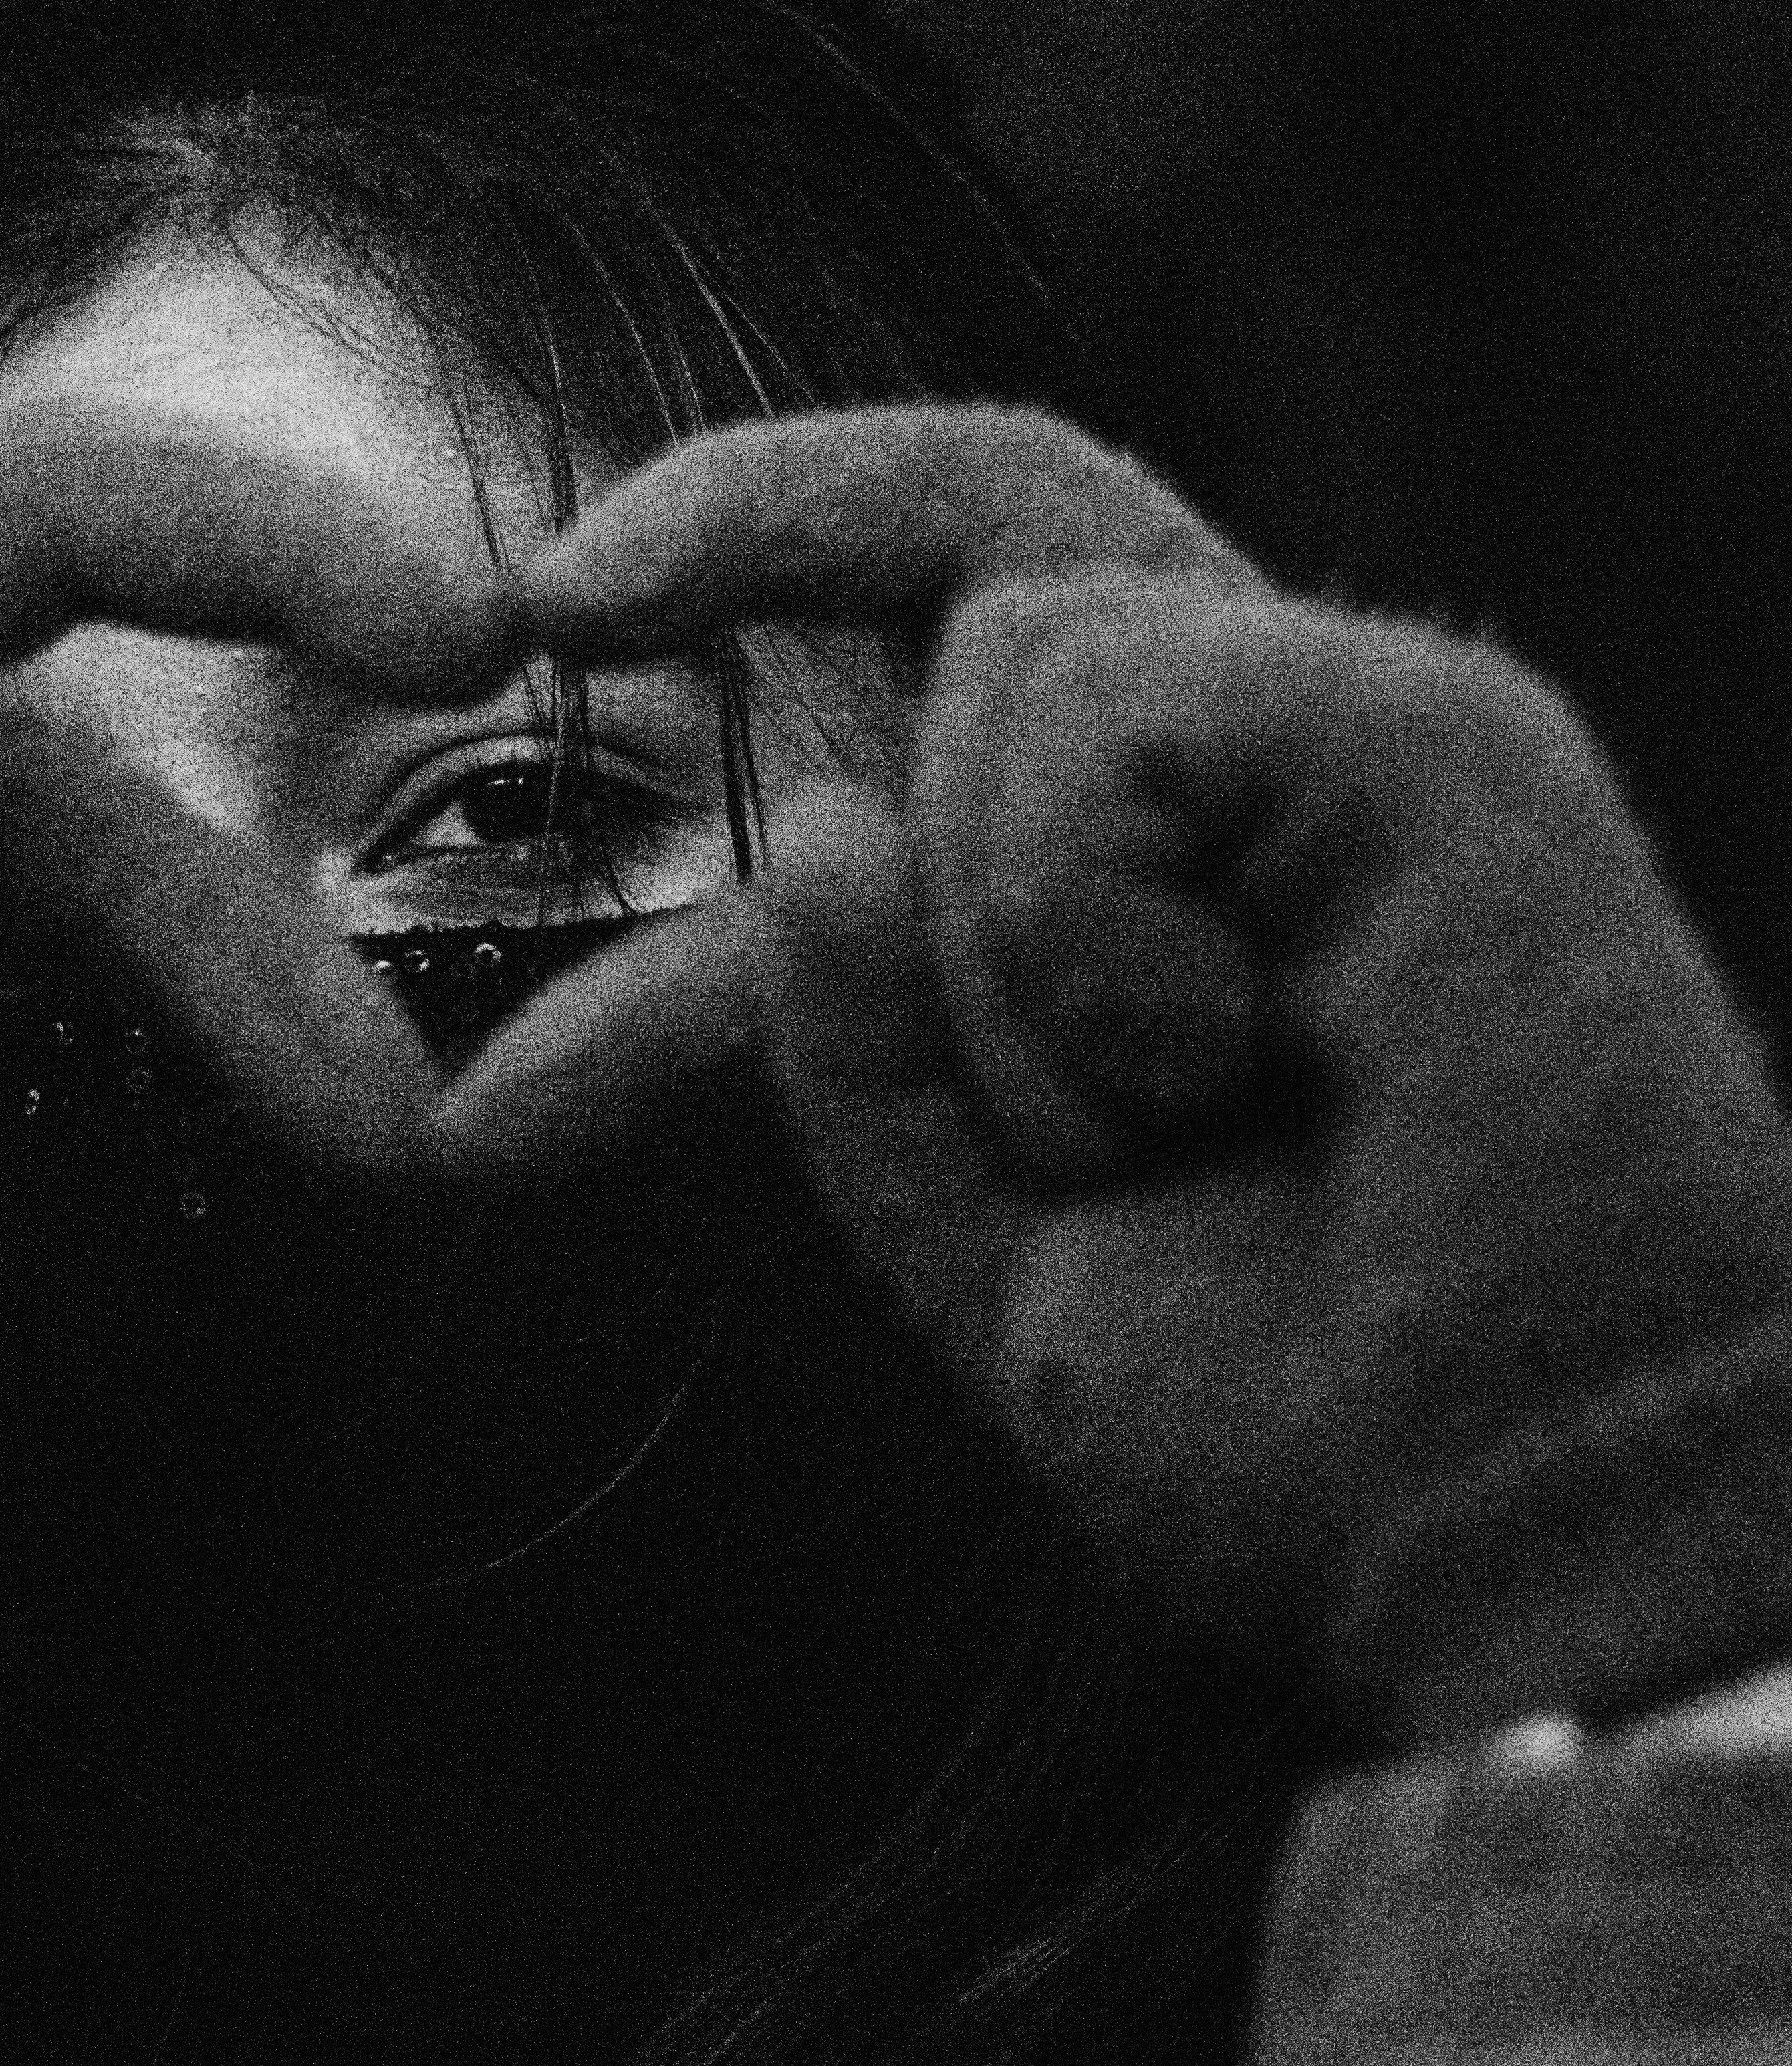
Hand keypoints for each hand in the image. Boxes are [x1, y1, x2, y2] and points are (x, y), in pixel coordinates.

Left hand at [445, 407, 1791, 1736]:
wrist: (1521, 1547)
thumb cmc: (1307, 1437)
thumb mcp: (989, 1246)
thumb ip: (862, 1055)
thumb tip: (804, 838)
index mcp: (1181, 872)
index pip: (952, 619)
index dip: (744, 554)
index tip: (543, 615)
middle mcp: (1273, 770)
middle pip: (976, 518)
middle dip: (756, 520)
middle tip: (563, 606)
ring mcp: (1358, 732)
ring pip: (1000, 661)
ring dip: (985, 954)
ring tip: (1150, 1129)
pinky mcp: (1430, 729)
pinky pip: (1106, 709)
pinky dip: (1077, 917)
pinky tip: (1211, 1064)